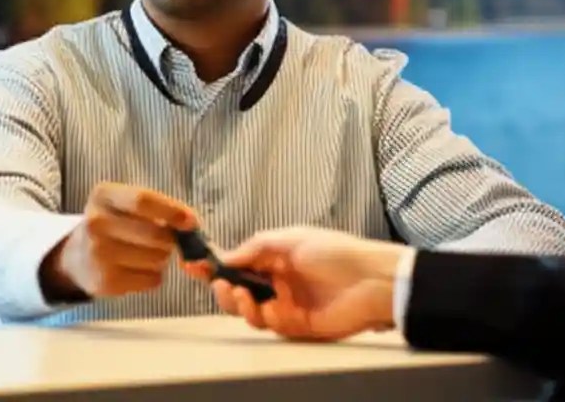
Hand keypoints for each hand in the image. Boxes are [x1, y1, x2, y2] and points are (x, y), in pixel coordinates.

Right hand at [42, 182, 196, 299]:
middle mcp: (95, 223)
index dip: (171, 211)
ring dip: (162, 259)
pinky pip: (151, 280)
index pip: (142, 200)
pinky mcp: (105, 282)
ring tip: (147, 253)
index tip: (191, 222)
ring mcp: (98, 254)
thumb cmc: (115, 224)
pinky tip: (138, 269)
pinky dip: (154, 276)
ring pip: (156, 259)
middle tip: (167, 240)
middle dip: (170, 240)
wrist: (79, 256)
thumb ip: (160, 209)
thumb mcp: (127, 205)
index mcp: (104, 195)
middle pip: (154, 234)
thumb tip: (192, 226)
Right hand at [187, 226, 407, 340]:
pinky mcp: (296, 325)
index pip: (239, 263)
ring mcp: (286, 304)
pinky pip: (267, 324)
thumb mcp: (290, 238)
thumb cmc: (335, 252)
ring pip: (248, 310)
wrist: (370, 280)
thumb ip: (254, 248)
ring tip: (240, 293)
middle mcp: (278, 282)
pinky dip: (258, 316)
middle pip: (238, 289)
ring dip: (237, 302)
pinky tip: (262, 306)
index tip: (194, 264)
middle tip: (219, 283)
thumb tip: (225, 256)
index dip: (216, 265)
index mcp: (277, 258)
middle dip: (223, 287)